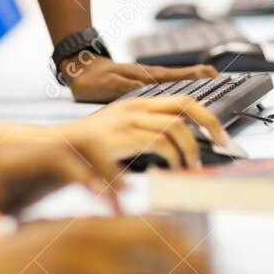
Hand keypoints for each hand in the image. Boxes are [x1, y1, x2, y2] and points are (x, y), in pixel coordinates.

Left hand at [0, 142, 124, 235]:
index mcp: (12, 160)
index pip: (55, 156)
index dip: (82, 174)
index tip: (102, 198)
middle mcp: (31, 153)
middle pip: (79, 142)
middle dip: (105, 166)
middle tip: (124, 199)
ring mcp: (41, 160)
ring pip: (85, 151)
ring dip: (107, 171)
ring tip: (124, 204)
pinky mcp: (47, 172)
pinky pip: (81, 168)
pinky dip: (100, 181)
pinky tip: (111, 208)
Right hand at [0, 216, 223, 273]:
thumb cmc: (5, 263)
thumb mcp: (54, 238)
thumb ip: (92, 241)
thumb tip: (125, 253)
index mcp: (91, 222)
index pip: (157, 226)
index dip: (191, 249)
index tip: (210, 267)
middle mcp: (95, 239)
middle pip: (169, 252)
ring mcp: (87, 270)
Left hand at [59, 53, 221, 103]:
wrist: (79, 70)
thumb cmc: (92, 79)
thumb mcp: (107, 85)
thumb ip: (128, 89)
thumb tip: (149, 92)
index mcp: (147, 78)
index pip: (180, 76)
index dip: (199, 78)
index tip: (216, 78)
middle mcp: (152, 77)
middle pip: (186, 78)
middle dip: (206, 80)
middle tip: (225, 83)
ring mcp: (149, 79)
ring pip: (180, 81)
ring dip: (198, 83)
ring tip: (216, 86)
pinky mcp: (144, 84)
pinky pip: (170, 85)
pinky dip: (184, 86)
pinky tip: (188, 93)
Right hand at [59, 96, 228, 170]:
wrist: (51, 149)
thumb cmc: (87, 150)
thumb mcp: (121, 136)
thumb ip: (148, 138)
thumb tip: (182, 152)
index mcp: (137, 105)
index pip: (183, 101)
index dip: (208, 117)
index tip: (222, 136)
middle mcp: (133, 107)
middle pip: (184, 107)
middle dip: (210, 125)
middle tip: (221, 147)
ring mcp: (124, 120)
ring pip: (173, 128)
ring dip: (187, 151)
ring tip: (187, 169)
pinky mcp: (116, 136)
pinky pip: (154, 144)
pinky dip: (168, 160)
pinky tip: (167, 173)